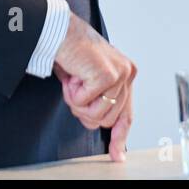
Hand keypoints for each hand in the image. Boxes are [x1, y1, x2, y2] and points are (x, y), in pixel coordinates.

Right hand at [52, 12, 136, 160]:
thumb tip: (98, 123)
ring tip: (74, 81)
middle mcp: (127, 73)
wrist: (60, 32)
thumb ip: (99, 99)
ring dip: (77, 102)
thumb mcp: (89, 81)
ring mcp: (119, 74)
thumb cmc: (71, 53)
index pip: (126, 114)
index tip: (116, 156)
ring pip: (96, 114)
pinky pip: (84, 103)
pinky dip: (72, 93)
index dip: (119, 137)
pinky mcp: (106, 75)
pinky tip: (72, 77)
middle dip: (85, 111)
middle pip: (107, 119)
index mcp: (126, 74)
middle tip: (75, 90)